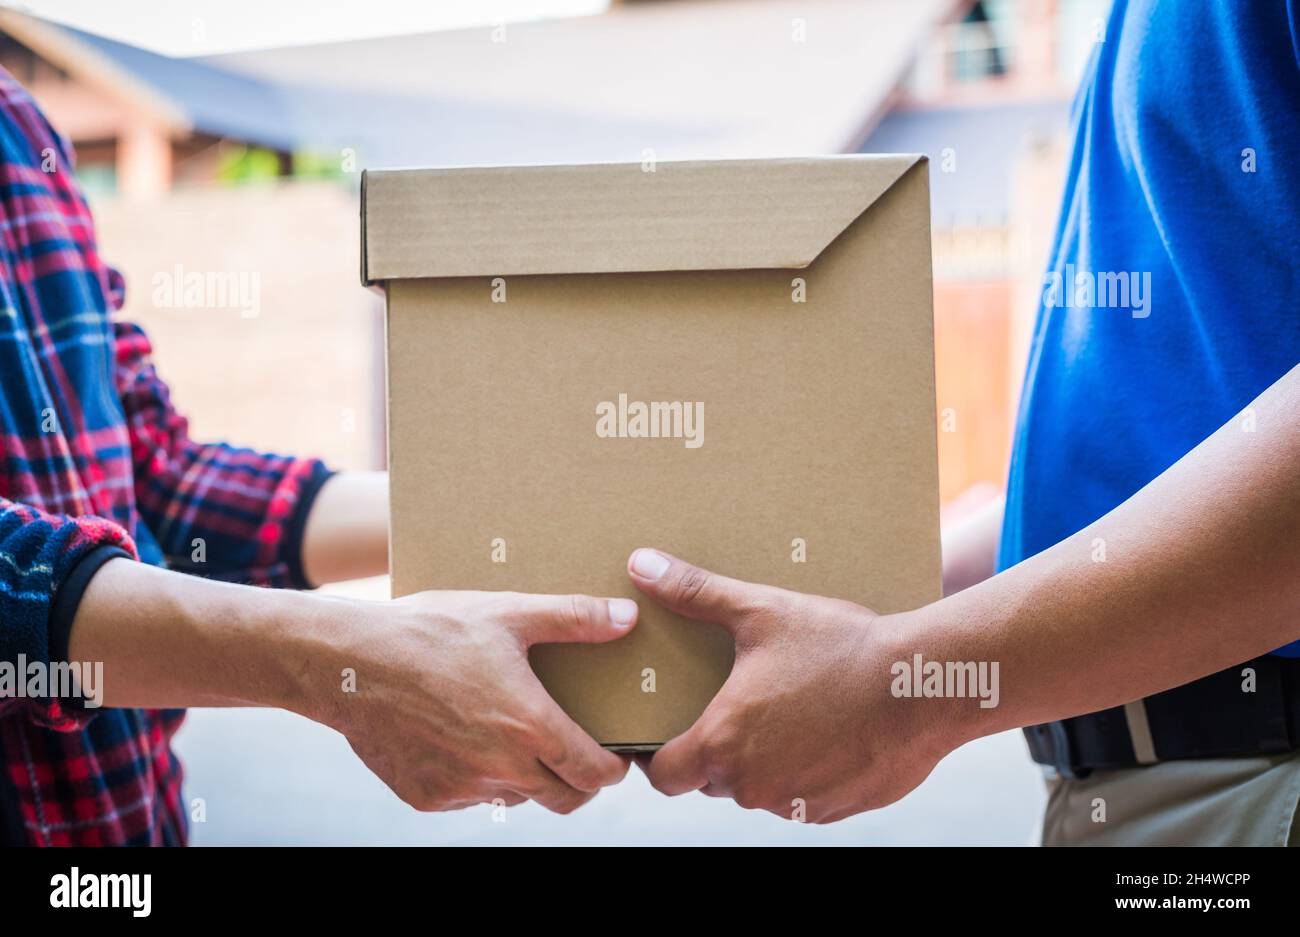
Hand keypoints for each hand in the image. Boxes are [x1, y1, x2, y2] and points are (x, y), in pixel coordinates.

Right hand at [310, 590, 638, 814]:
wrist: (346, 663)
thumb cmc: (429, 630)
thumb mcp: (506, 612)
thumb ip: (574, 617)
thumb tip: (627, 618)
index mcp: (528, 726)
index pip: (595, 774)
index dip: (614, 768)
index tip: (616, 753)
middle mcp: (500, 769)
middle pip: (565, 800)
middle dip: (581, 782)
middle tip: (577, 750)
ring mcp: (461, 788)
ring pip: (518, 798)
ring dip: (529, 778)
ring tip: (520, 735)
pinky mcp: (427, 797)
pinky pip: (471, 797)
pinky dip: (481, 777)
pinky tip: (469, 737)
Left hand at [628, 549, 968, 823]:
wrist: (922, 684)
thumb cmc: (838, 646)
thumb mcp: (761, 610)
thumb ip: (695, 593)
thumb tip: (640, 564)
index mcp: (723, 742)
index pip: (665, 776)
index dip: (657, 757)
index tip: (664, 733)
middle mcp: (753, 785)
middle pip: (712, 780)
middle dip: (716, 750)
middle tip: (734, 705)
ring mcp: (796, 804)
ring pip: (759, 789)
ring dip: (763, 762)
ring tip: (785, 711)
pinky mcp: (835, 811)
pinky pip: (802, 799)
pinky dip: (805, 773)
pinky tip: (824, 731)